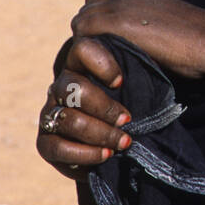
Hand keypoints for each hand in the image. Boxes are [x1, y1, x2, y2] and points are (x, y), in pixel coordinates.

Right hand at [36, 36, 132, 179]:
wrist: (115, 144)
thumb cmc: (130, 106)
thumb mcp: (137, 85)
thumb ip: (138, 70)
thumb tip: (159, 59)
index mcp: (82, 64)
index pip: (83, 49)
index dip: (101, 64)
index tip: (121, 82)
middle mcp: (62, 86)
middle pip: (75, 89)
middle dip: (105, 108)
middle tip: (128, 120)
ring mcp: (50, 113)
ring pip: (69, 119)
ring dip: (100, 133)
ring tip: (123, 142)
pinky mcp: (45, 142)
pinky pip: (56, 147)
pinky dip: (84, 154)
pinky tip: (105, 155)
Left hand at [70, 0, 204, 80]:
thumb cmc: (196, 38)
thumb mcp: (163, 20)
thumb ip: (143, 22)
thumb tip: (134, 43)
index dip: (95, 12)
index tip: (105, 34)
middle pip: (85, 9)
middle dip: (89, 33)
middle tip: (103, 58)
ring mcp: (118, 5)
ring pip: (80, 22)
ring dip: (87, 44)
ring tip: (104, 66)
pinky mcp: (116, 22)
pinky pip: (84, 35)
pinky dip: (89, 54)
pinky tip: (107, 70)